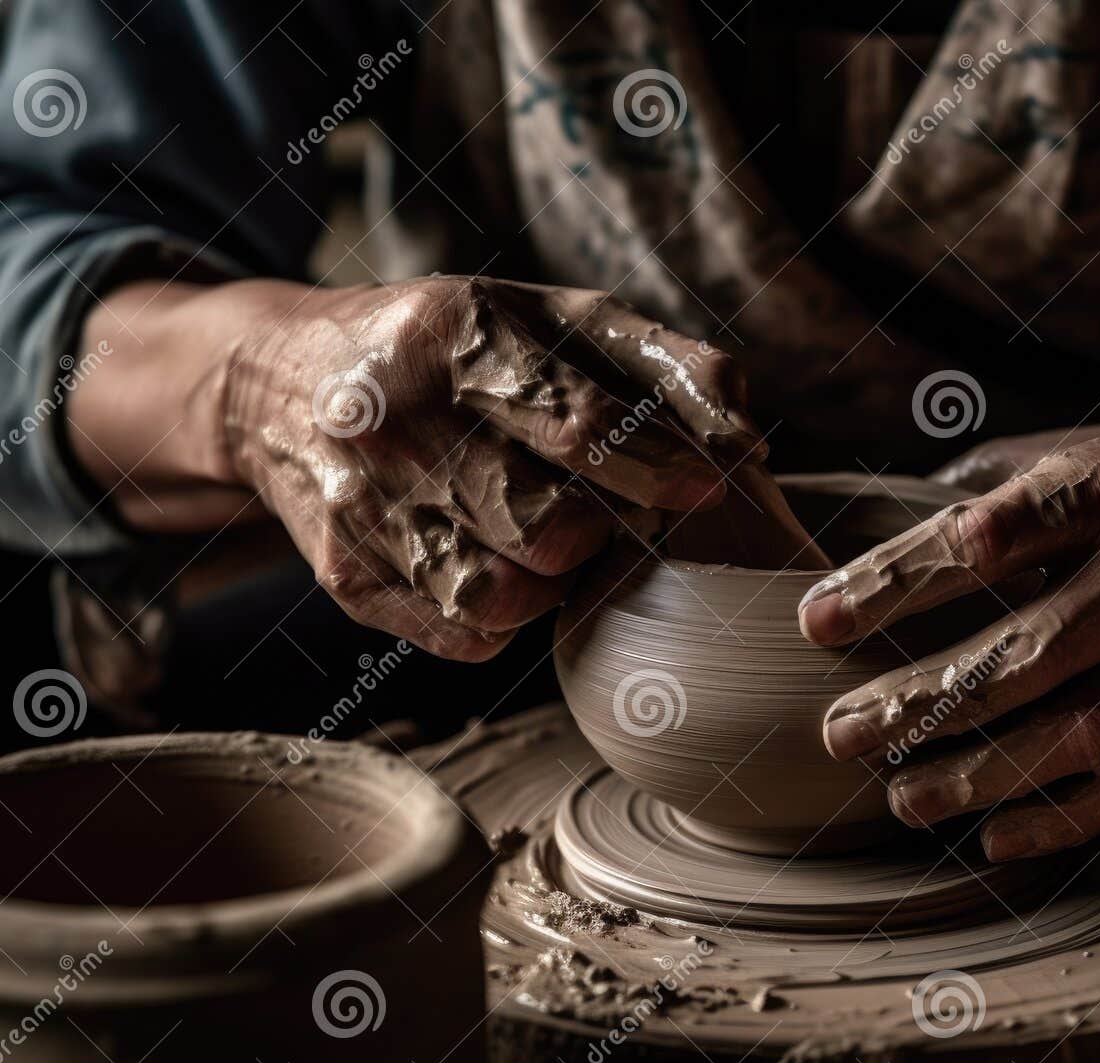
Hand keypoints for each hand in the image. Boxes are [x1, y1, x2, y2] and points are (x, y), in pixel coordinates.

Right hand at [217, 276, 757, 659]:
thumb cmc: (454, 347)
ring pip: (503, 597)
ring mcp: (361, 508)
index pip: (575, 425)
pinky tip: (502, 563)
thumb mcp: (553, 318)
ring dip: (552, 579)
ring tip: (549, 534)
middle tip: (604, 508)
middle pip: (544, 528)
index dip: (656, 467)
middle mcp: (393, 423)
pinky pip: (462, 636)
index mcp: (452, 338)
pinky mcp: (344, 577)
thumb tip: (747, 435)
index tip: (706, 488)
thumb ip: (662, 362)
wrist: (281, 381)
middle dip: (599, 528)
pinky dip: (505, 616)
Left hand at [799, 434, 1099, 859]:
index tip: (816, 625)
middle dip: (922, 703)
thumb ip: (964, 501)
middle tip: (842, 733)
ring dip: (982, 776)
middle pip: (1028, 652)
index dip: (893, 585)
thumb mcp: (1047, 454)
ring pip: (1082, 732)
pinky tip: (991, 836)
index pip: (984, 541)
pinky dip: (1062, 820)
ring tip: (899, 796)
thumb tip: (853, 572)